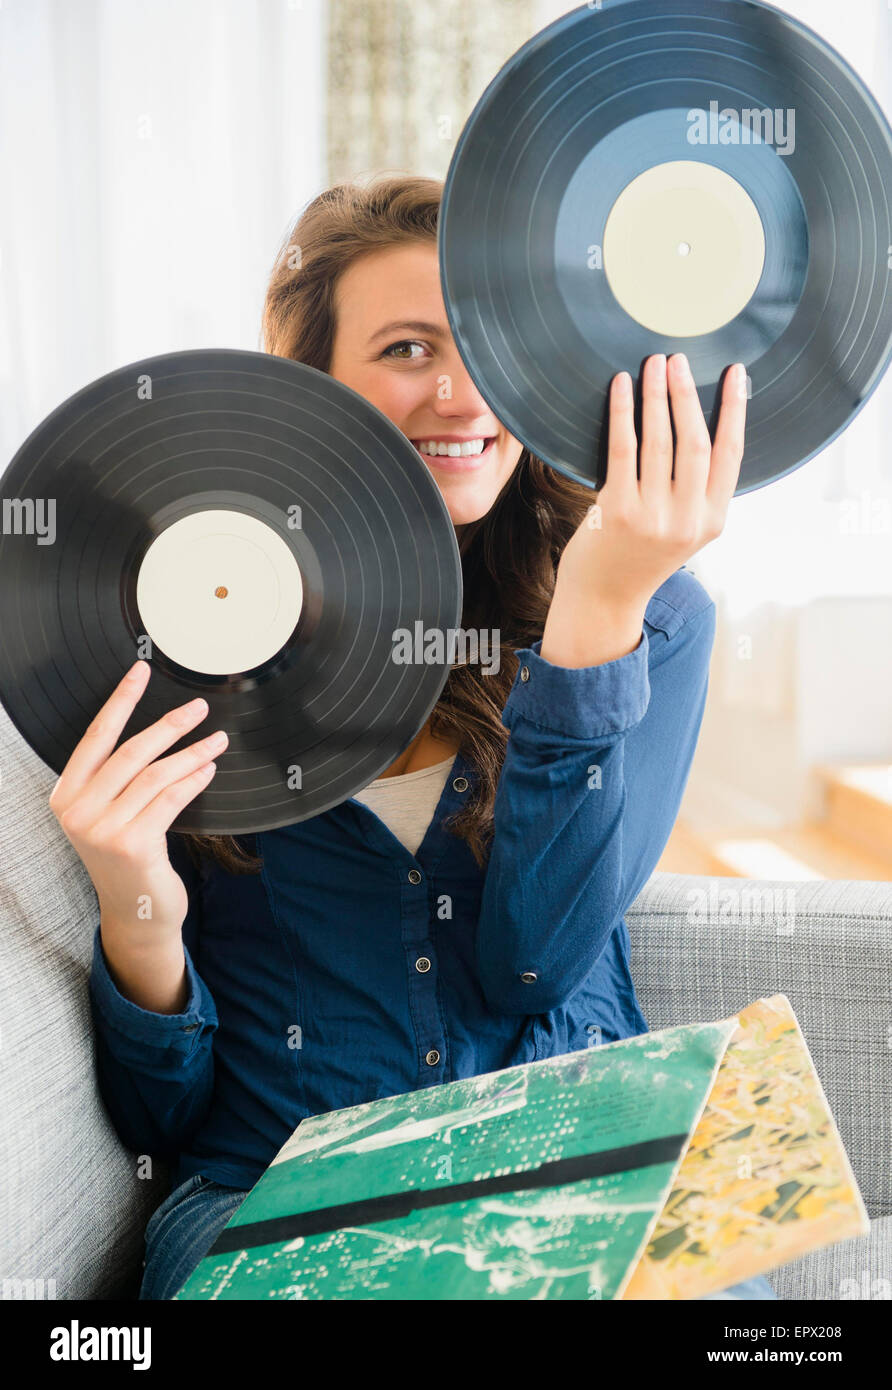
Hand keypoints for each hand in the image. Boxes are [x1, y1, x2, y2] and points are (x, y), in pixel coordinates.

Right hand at [49, 661, 227, 936]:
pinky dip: (194, 779)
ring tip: (218, 741)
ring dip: (192, 753)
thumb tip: (158, 729)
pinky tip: (209, 770)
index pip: (96, 736)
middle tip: (199, 707)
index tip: (141, 671)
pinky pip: (171, 798)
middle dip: (169, 724)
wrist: (135, 913)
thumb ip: (117, 778)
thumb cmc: (127, 857)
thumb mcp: (109, 814)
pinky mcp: (133, 844)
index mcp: (66, 795)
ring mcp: (103, 829)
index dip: (120, 700)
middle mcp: (78, 811)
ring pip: (156, 774)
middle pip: (131, 751)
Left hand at [557, 353, 745, 615]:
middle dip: (688, 395)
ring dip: (657, 396)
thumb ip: (695, 492)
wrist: (604, 599)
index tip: (736, 372)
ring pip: (660, 442)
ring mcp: (652, 517)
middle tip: (679, 358)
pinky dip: (622, 413)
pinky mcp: (616, 512)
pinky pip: (623, 450)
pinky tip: (620, 386)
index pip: (732, 454)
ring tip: (653, 363)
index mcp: (712, 521)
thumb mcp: (682, 531)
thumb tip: (697, 427)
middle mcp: (687, 520)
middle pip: (696, 442)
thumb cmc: (638, 556)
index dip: (735, 409)